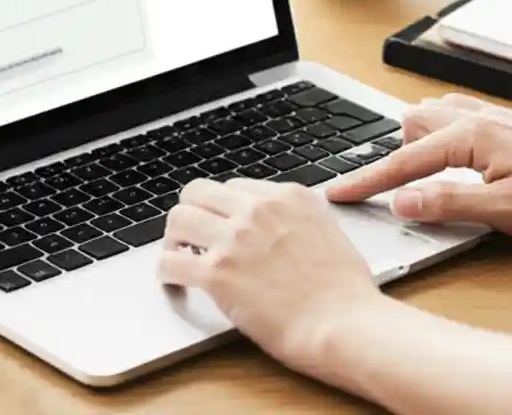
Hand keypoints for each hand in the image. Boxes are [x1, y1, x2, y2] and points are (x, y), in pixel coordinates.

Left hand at [157, 178, 381, 376]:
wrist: (344, 324)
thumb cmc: (345, 292)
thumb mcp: (329, 233)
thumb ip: (298, 221)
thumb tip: (279, 228)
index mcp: (287, 196)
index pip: (235, 187)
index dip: (223, 208)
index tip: (220, 224)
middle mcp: (258, 210)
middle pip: (198, 192)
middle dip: (192, 212)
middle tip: (190, 234)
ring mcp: (235, 239)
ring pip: (178, 219)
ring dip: (173, 238)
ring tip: (178, 254)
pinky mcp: (217, 273)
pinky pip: (171, 262)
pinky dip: (166, 272)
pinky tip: (173, 281)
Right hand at [325, 93, 511, 243]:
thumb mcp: (502, 212)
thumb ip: (445, 203)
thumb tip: (400, 201)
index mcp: (472, 135)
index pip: (403, 162)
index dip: (366, 182)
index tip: (336, 194)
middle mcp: (479, 120)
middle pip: (411, 128)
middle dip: (390, 159)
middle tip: (379, 193)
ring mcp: (494, 121)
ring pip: (433, 120)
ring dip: (414, 145)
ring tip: (409, 179)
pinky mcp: (506, 131)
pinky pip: (456, 121)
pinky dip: (438, 139)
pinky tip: (445, 162)